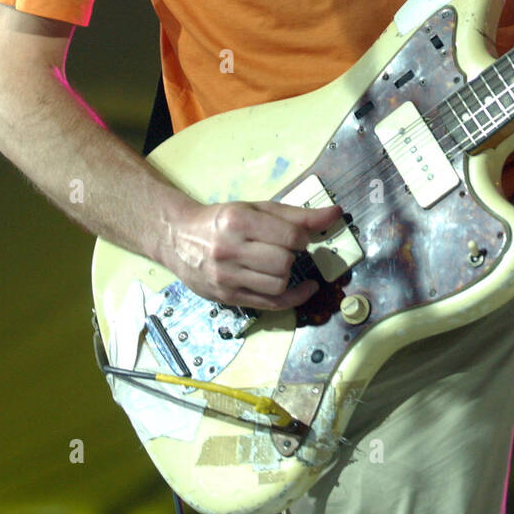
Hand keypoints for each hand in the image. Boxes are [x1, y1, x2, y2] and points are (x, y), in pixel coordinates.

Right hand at [163, 198, 340, 309]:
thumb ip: (296, 215)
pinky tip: (305, 288)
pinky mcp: (227, 297)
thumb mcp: (256, 209)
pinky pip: (271, 304)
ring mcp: (227, 278)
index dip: (304, 237)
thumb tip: (334, 214)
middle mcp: (229, 251)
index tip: (300, 236)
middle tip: (287, 249)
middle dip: (293, 256)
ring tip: (280, 263)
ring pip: (278, 285)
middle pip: (284, 263)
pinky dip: (294, 298)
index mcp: (238, 222)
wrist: (179, 239)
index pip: (290, 237)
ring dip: (288, 275)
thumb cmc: (222, 220)